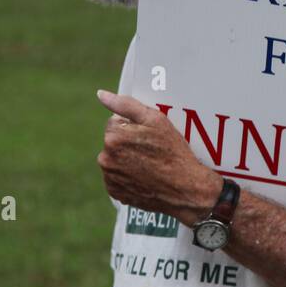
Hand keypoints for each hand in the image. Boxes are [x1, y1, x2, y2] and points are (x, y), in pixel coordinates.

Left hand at [95, 89, 221, 226]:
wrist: (184, 189)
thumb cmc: (172, 152)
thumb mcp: (155, 120)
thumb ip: (125, 105)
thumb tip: (101, 94)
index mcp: (113, 137)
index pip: (116, 121)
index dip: (135, 126)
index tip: (149, 136)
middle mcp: (106, 158)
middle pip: (114, 140)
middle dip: (129, 142)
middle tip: (152, 150)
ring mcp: (109, 177)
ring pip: (115, 158)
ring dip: (127, 158)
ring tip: (150, 164)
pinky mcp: (115, 192)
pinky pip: (117, 177)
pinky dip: (127, 175)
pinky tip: (145, 176)